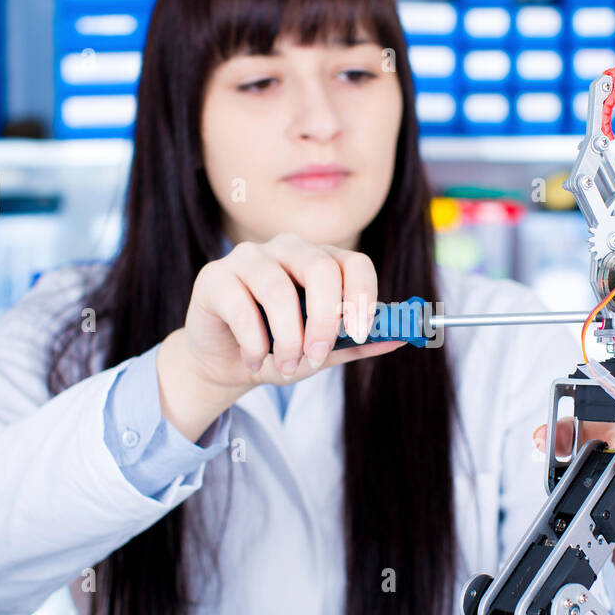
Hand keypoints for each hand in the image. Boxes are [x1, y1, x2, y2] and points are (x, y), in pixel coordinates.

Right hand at [157, 232, 404, 440]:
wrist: (226, 363)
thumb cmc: (278, 349)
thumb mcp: (323, 352)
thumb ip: (357, 343)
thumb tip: (399, 339)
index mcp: (320, 261)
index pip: (354, 263)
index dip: (363, 297)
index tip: (361, 332)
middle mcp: (287, 249)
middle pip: (320, 267)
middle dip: (324, 319)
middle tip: (317, 357)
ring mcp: (248, 258)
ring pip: (278, 288)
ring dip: (286, 338)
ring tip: (284, 365)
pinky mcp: (214, 277)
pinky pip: (241, 306)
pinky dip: (253, 343)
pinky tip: (254, 360)